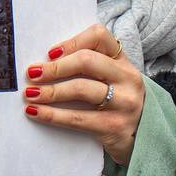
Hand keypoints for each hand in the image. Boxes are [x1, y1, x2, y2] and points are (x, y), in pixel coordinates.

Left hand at [23, 23, 144, 166]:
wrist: (145, 140)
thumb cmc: (117, 104)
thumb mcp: (112, 80)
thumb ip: (89, 67)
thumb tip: (44, 63)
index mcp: (122, 61)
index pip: (99, 36)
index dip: (71, 41)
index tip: (50, 53)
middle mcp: (127, 78)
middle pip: (87, 61)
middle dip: (55, 68)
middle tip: (32, 74)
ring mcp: (124, 103)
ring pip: (81, 88)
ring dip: (50, 91)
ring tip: (30, 94)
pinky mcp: (115, 126)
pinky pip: (77, 118)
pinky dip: (51, 115)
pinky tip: (34, 112)